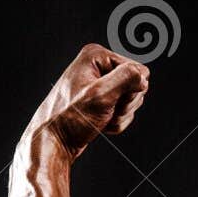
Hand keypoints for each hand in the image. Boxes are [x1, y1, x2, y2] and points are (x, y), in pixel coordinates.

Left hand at [28, 44, 149, 157]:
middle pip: (137, 85)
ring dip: (120, 115)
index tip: (110, 99)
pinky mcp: (102, 98)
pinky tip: (101, 123)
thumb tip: (142, 75)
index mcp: (96, 55)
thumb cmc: (70, 118)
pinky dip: (116, 121)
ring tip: (101, 118)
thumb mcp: (101, 95)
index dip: (130, 90)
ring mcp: (101, 82)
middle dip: (125, 104)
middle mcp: (98, 65)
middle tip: (105, 111)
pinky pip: (124, 110)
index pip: (139, 71)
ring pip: (132, 100)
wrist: (55, 140)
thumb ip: (125, 79)